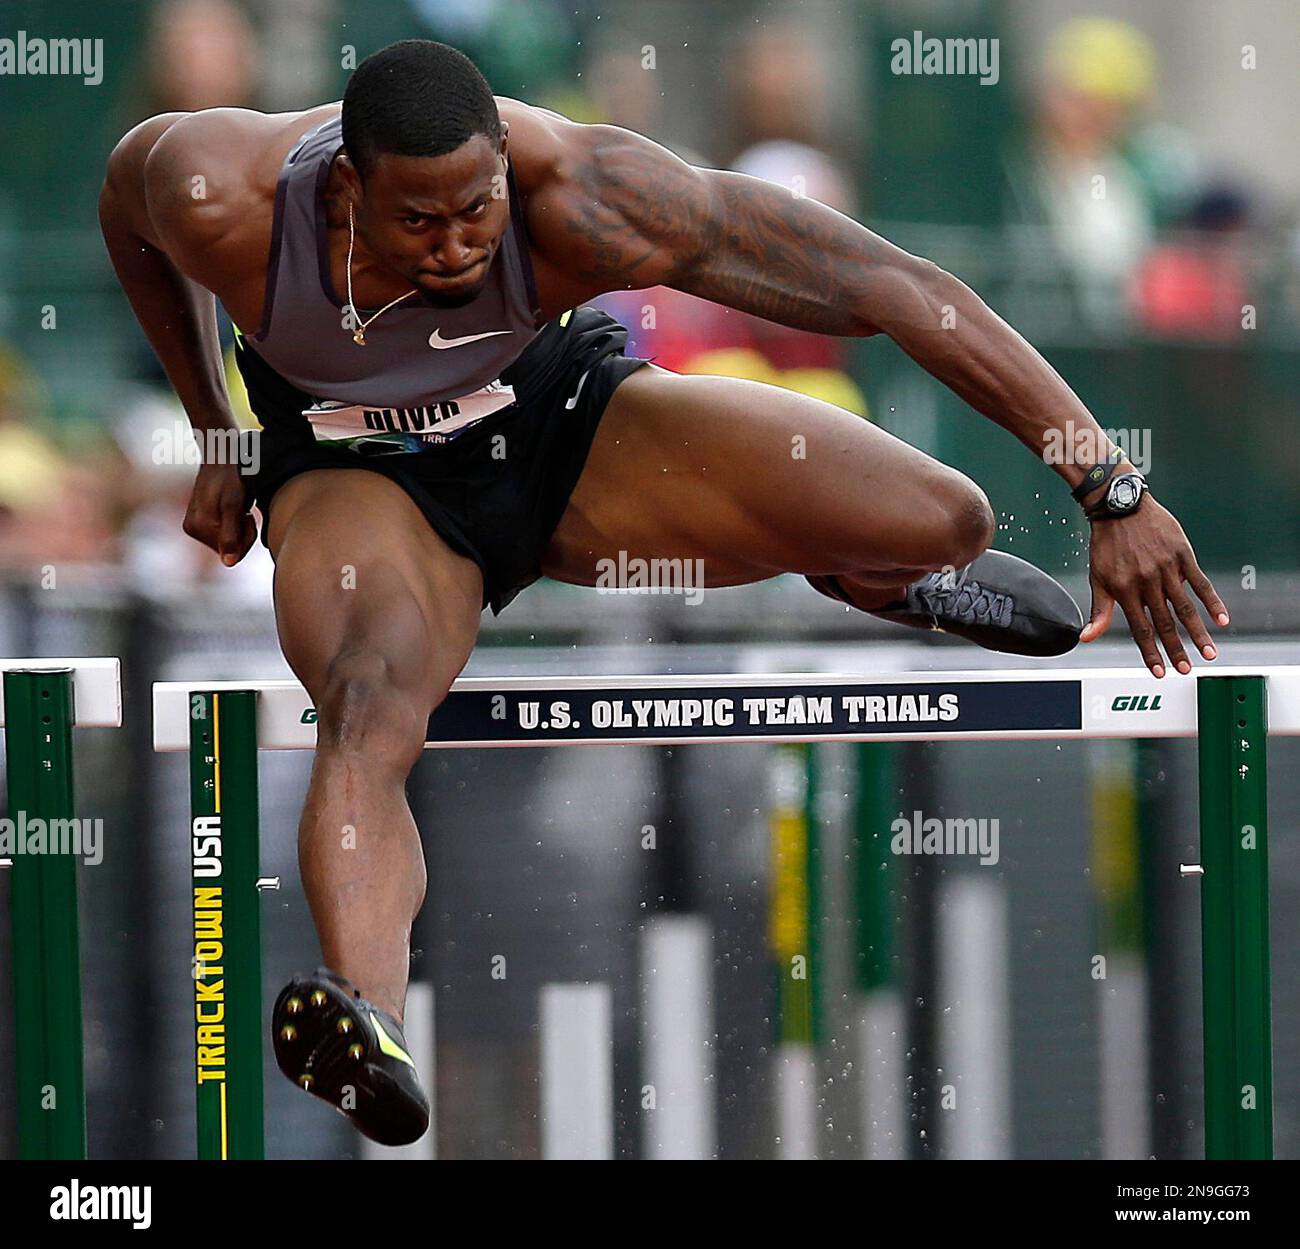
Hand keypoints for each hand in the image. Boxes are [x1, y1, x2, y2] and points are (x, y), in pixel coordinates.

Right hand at [182, 460, 256, 566]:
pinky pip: (225, 533)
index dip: (246, 537)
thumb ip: (231, 534)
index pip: (232, 553)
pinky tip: (234, 507)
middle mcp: (192, 529)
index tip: (246, 516)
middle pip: (229, 549)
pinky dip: (235, 522)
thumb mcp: (234, 504)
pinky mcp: (199, 520)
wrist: (221, 453)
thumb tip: (229, 563)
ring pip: (229, 541)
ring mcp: (194, 524)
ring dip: (240, 527)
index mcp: (198, 527)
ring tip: (238, 506)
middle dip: (243, 532)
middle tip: (244, 510)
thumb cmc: (231, 476)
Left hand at [1080, 495, 1228, 675]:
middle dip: (1177, 650)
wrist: (1120, 506)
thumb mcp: (1097, 577)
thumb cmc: (1107, 544)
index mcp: (1125, 590)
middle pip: (1165, 623)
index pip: (1141, 630)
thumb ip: (1099, 611)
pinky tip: (1222, 619)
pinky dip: (1212, 602)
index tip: (1160, 671)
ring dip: (1198, 633)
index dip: (1151, 653)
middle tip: (1187, 670)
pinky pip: (1200, 582)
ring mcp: (1166, 569)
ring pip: (1185, 608)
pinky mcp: (1182, 555)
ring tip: (1209, 653)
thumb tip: (1086, 638)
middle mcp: (1146, 582)